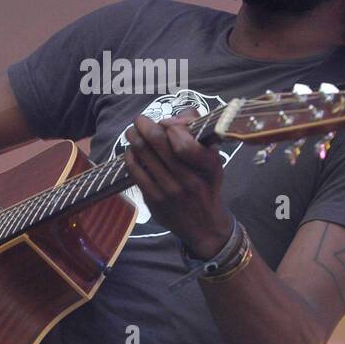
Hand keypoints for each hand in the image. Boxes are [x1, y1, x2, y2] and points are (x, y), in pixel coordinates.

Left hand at [122, 113, 233, 258]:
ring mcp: (170, 190)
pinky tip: (131, 152)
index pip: (184, 139)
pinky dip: (130, 157)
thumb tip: (178, 117)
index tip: (165, 122)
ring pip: (143, 154)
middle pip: (158, 142)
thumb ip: (200, 136)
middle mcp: (190, 178)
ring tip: (131, 132)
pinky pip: (136, 172)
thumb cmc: (207, 186)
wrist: (205, 226)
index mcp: (208, 165)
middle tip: (140, 120)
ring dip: (134, 138)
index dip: (170, 125)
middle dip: (144, 125)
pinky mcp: (155, 200)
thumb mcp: (214, 162)